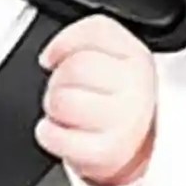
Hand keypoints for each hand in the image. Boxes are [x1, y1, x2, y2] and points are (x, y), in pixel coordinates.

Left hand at [36, 15, 156, 185]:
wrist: (138, 147)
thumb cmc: (117, 98)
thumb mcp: (114, 55)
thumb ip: (86, 37)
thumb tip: (51, 54)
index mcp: (137, 58)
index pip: (95, 33)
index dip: (63, 43)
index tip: (54, 57)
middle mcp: (136, 88)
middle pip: (74, 69)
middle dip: (58, 80)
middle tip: (66, 90)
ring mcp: (124, 122)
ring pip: (62, 101)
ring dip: (53, 107)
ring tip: (66, 112)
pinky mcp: (107, 152)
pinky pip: (56, 136)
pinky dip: (48, 134)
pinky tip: (61, 131)